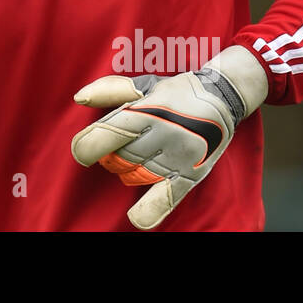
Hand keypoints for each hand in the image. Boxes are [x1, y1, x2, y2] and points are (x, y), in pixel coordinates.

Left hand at [70, 45, 267, 229]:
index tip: (81, 151)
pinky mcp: (192, 174)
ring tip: (135, 157)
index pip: (112, 132)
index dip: (89, 144)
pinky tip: (135, 217)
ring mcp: (179, 156)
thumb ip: (110, 90)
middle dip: (110, 156)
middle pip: (121, 157)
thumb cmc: (177, 92)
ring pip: (137, 175)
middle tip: (116, 147)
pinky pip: (169, 197)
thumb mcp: (145, 85)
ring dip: (126, 171)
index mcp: (148, 110)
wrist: (223, 96)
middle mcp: (164, 134)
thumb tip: (79, 98)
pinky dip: (150, 210)